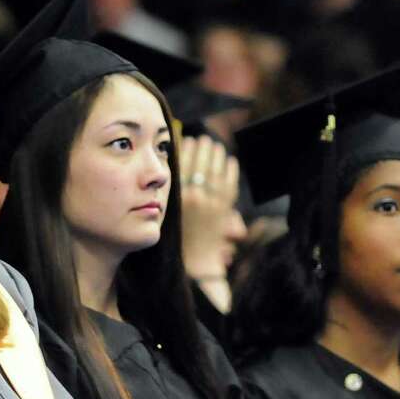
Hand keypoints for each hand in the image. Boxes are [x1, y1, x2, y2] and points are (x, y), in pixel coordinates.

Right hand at [179, 136, 241, 281]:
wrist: (195, 260)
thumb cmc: (177, 236)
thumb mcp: (169, 211)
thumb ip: (172, 191)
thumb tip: (173, 166)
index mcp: (179, 197)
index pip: (182, 165)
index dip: (185, 150)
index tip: (186, 140)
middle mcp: (196, 197)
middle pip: (201, 164)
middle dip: (202, 148)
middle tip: (202, 138)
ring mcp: (213, 202)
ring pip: (217, 171)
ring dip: (217, 155)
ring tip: (215, 145)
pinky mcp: (225, 209)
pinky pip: (230, 184)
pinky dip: (231, 170)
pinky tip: (229, 161)